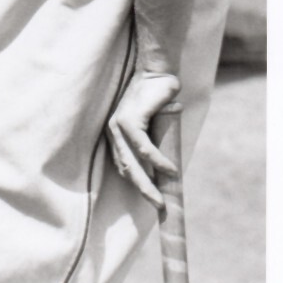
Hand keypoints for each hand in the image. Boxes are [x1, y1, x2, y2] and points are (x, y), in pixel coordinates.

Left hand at [106, 70, 180, 209]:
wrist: (157, 74)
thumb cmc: (157, 100)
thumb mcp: (153, 127)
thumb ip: (154, 145)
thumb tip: (168, 172)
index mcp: (115, 136)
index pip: (123, 167)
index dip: (137, 185)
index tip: (152, 201)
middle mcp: (112, 133)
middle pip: (126, 170)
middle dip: (142, 192)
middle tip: (159, 208)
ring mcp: (118, 126)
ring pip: (132, 163)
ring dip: (148, 184)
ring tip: (163, 198)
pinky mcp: (129, 120)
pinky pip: (144, 148)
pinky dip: (158, 162)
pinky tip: (170, 170)